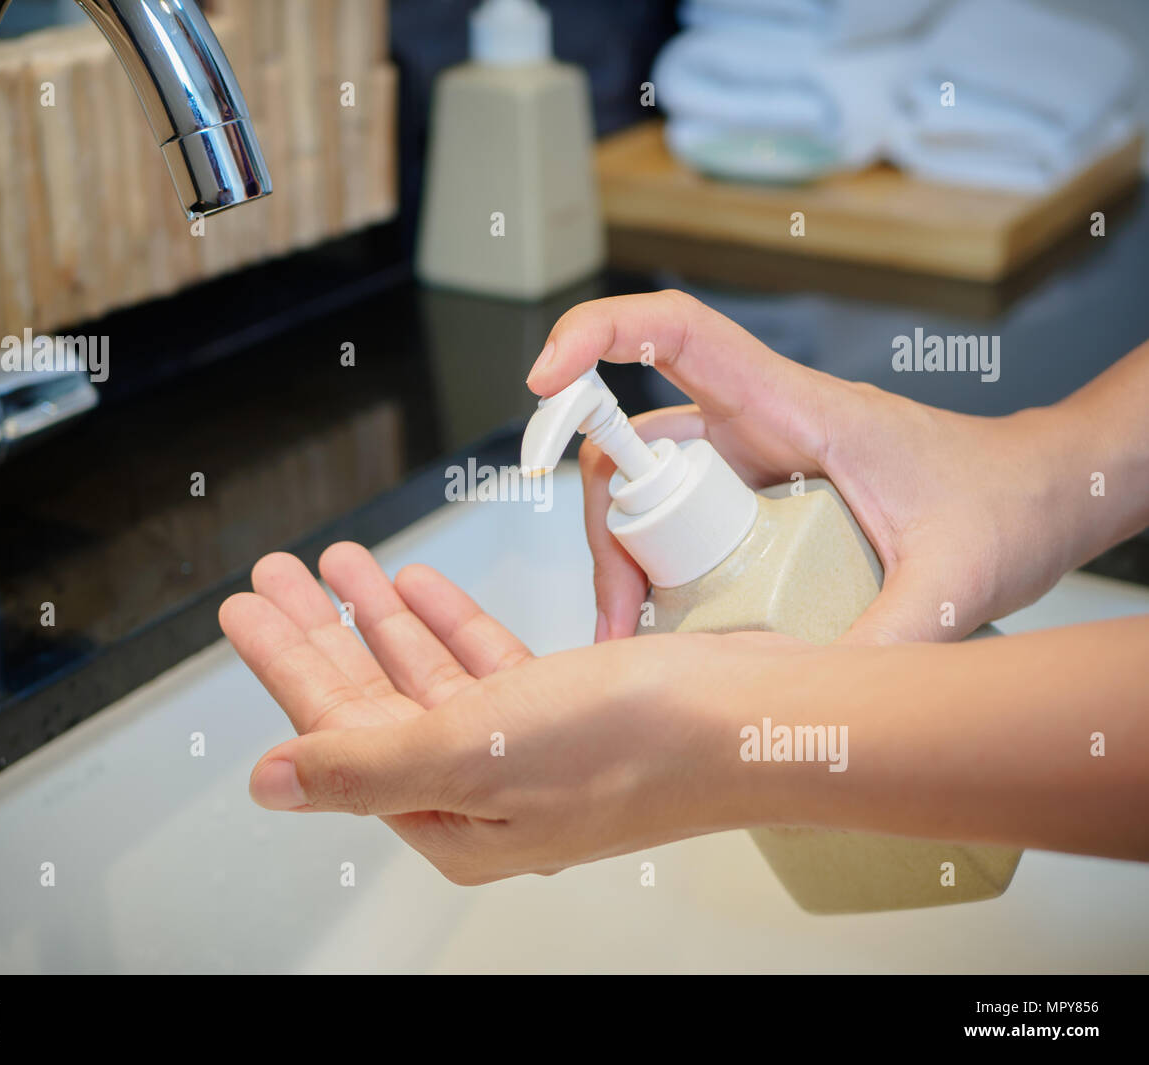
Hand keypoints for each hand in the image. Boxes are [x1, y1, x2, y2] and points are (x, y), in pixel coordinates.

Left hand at [218, 544, 809, 882]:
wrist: (750, 718)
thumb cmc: (630, 744)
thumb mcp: (473, 752)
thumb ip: (361, 767)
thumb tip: (270, 781)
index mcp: (446, 814)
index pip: (336, 731)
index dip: (285, 663)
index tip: (243, 611)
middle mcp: (479, 788)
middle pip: (370, 698)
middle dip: (318, 632)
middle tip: (273, 578)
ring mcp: (521, 747)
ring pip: (424, 673)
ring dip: (378, 615)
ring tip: (337, 564)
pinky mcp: (562, 707)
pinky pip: (482, 661)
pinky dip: (447, 619)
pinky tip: (419, 585)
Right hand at [527, 290, 1083, 643]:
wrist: (1040, 496)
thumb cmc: (1005, 503)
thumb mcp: (955, 578)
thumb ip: (892, 640)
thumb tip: (819, 703)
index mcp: (794, 406)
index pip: (676, 332)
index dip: (597, 334)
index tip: (543, 379)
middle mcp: (757, 427)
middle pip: (632, 450)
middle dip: (604, 532)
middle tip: (617, 621)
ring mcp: (750, 466)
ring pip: (643, 496)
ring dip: (621, 565)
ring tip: (634, 644)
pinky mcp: (753, 504)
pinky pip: (675, 528)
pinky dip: (653, 577)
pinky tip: (666, 636)